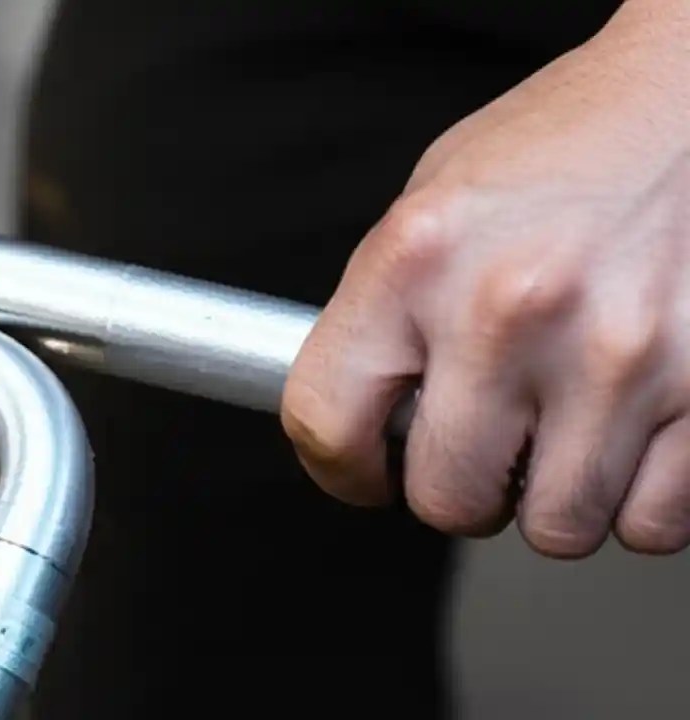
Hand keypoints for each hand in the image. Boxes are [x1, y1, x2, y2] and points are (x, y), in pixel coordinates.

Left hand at [281, 0, 689, 557]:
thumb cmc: (562, 149)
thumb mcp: (431, 206)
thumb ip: (386, 316)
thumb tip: (363, 415)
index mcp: (417, 258)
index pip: (327, 422)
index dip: (342, 470)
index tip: (370, 471)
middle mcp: (511, 307)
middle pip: (448, 499)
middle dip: (462, 489)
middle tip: (486, 445)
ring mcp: (618, 351)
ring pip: (558, 527)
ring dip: (555, 497)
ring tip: (565, 428)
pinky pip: (657, 521)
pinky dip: (640, 499)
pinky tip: (630, 434)